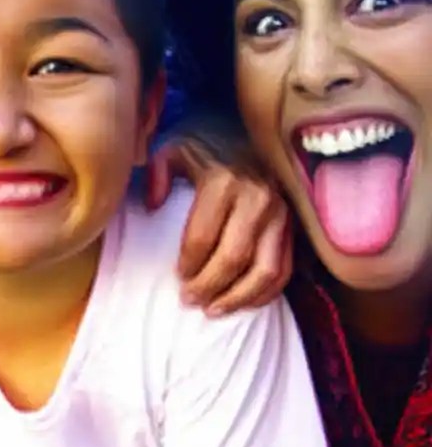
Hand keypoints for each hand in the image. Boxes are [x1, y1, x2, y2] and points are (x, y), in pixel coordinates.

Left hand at [145, 138, 290, 316]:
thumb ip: (157, 172)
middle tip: (190, 301)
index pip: (202, 237)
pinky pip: (285, 269)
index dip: (188, 265)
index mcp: (224, 181)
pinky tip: (243, 302)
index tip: (177, 280)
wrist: (249, 136)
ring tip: (214, 310)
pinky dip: (265, 293)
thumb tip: (152, 205)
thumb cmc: (204, 147)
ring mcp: (281, 213)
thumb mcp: (172, 149)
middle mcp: (257, 197)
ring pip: (265, 270)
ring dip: (239, 297)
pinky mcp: (294, 226)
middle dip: (210, 287)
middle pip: (233, 258)